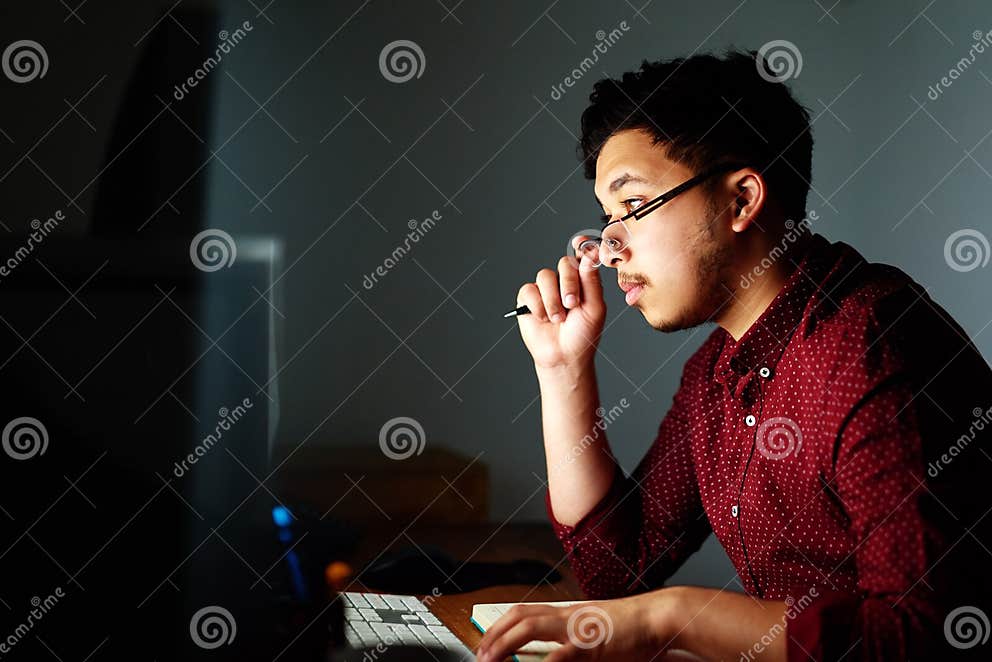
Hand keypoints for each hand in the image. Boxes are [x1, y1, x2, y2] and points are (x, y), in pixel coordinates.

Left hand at [475, 592, 673, 661]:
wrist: (659, 618)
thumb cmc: (633, 629)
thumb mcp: (596, 635)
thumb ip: (572, 645)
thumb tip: (552, 656)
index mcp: (568, 614)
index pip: (525, 613)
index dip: (502, 626)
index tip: (487, 644)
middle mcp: (568, 616)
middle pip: (520, 615)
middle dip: (495, 634)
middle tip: (480, 654)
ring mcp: (577, 626)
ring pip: (530, 626)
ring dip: (505, 642)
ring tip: (489, 659)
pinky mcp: (591, 642)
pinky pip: (561, 652)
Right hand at [515, 237, 605, 369]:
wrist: (563, 355)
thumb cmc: (583, 334)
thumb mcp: (594, 308)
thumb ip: (592, 280)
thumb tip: (589, 254)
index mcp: (584, 279)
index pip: (583, 255)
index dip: (582, 245)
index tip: (581, 243)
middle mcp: (565, 280)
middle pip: (564, 263)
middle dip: (568, 284)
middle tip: (571, 304)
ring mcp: (546, 288)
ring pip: (545, 276)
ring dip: (552, 300)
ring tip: (557, 319)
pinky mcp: (528, 297)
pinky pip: (529, 290)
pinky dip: (537, 305)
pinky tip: (543, 318)